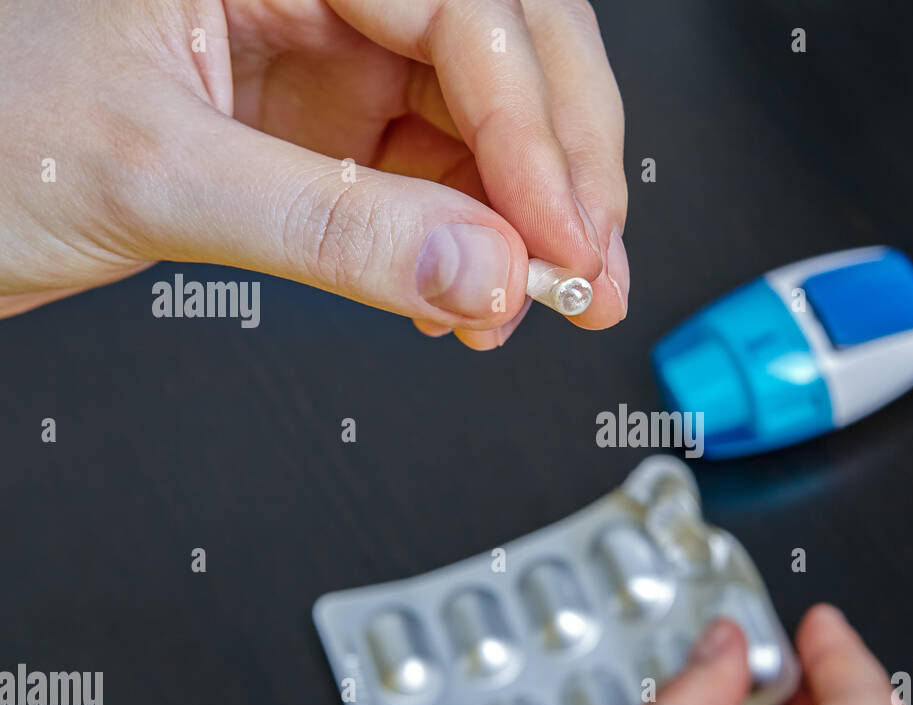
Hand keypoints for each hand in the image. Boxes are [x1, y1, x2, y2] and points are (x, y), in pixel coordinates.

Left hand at [0, 0, 627, 347]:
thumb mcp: (156, 173)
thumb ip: (331, 227)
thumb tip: (481, 270)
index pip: (464, 9)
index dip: (534, 125)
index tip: (562, 235)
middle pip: (504, 55)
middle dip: (561, 170)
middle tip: (592, 269)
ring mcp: (323, 62)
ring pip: (482, 125)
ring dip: (526, 221)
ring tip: (542, 302)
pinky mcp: (322, 133)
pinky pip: (432, 181)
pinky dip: (467, 246)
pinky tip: (471, 295)